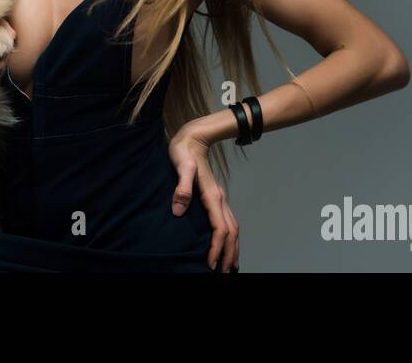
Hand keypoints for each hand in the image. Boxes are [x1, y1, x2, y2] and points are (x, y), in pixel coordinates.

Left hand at [168, 123, 239, 272]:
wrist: (193, 137)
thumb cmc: (183, 151)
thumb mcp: (180, 166)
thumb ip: (181, 187)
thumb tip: (178, 210)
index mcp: (212, 195)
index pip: (219, 228)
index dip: (216, 247)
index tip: (211, 264)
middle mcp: (220, 199)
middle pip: (231, 232)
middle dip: (229, 254)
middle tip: (224, 273)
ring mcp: (220, 198)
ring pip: (233, 228)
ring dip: (232, 248)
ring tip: (230, 265)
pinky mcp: (216, 197)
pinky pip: (228, 222)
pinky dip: (230, 237)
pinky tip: (225, 243)